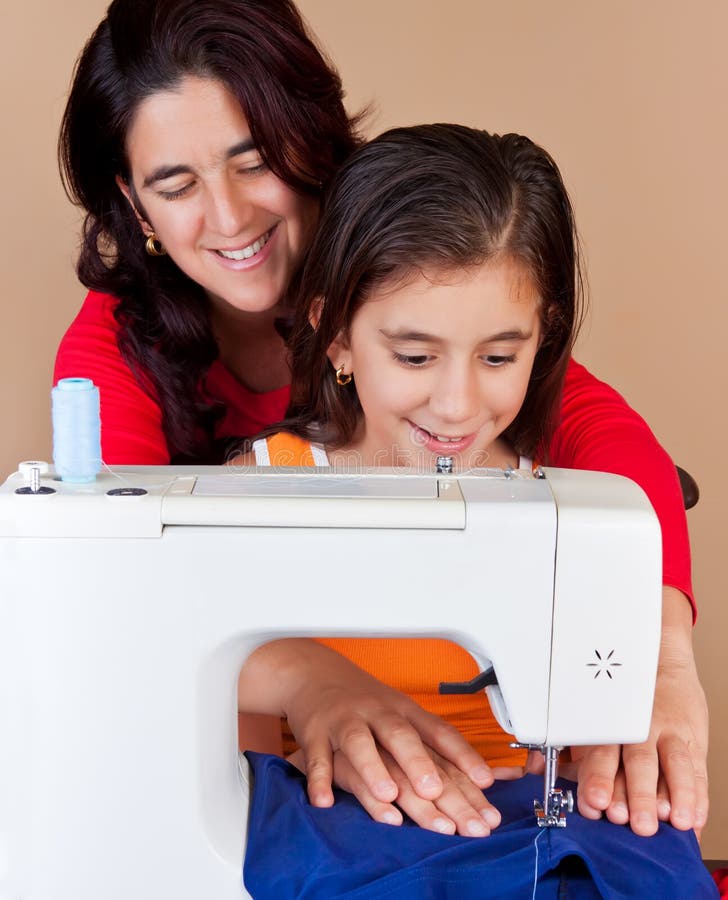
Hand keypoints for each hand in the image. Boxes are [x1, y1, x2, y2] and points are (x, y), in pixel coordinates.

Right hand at [238, 639, 492, 810]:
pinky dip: (319, 779)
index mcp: (406, 712)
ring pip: (359, 742)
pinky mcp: (314, 733)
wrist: (314, 672)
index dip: (463, 755)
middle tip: (435, 791)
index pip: (439, 733)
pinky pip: (316, 757)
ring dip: (373, 768)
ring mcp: (345, 721)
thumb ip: (436, 749)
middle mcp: (378, 714)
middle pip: (401, 736)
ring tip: (387, 796)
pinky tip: (325, 801)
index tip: (486, 782)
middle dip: (418, 764)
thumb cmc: (368, 705)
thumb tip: (486, 782)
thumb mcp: (403, 716)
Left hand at [568, 588, 708, 835]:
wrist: (661, 661)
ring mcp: (670, 734)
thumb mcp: (592, 718)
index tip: (597, 802)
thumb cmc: (622, 700)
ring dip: (675, 795)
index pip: (603, 753)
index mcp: (612, 725)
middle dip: (637, 794)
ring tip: (676, 820)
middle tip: (637, 823)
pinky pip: (697, 769)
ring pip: (674, 764)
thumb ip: (567, 749)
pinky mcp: (693, 740)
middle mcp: (642, 729)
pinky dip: (697, 794)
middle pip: (639, 763)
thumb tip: (537, 769)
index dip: (599, 778)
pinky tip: (694, 816)